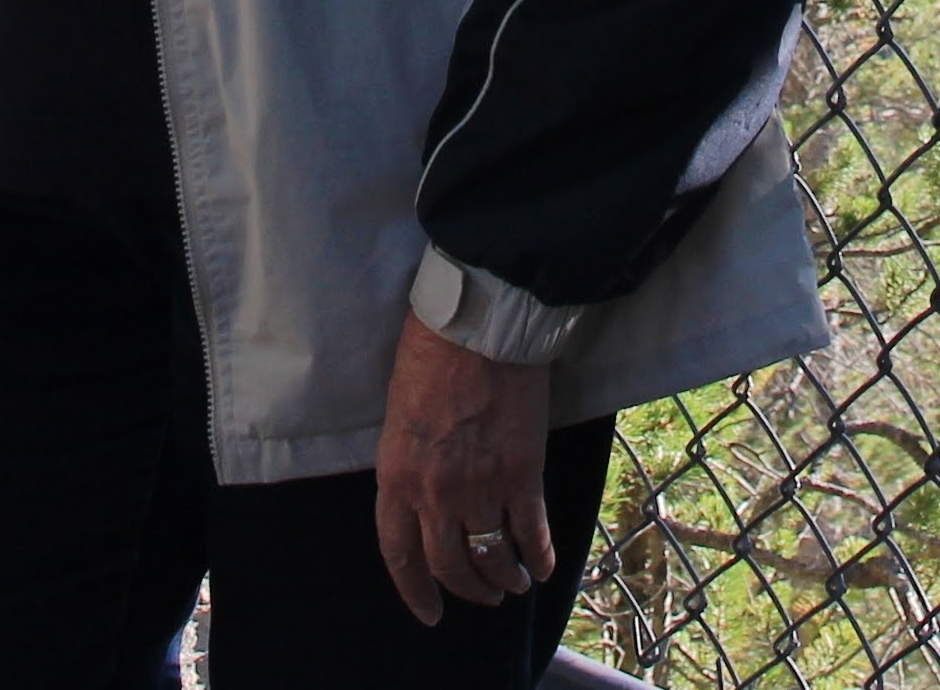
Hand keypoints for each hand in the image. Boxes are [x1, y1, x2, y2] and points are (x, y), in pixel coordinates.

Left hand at [373, 310, 555, 624]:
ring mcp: (481, 488)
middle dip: (467, 589)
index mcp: (396, 477)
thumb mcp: (397, 415)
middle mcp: (436, 495)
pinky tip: (542, 568)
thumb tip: (422, 489)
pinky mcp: (522, 475)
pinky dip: (539, 555)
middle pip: (449, 565)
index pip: (399, 554)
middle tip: (481, 596)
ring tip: (511, 584)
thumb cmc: (428, 354)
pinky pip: (532, 532)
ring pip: (491, 556)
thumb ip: (407, 460)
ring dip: (502, 578)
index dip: (415, 591)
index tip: (429, 612)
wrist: (478, 327)